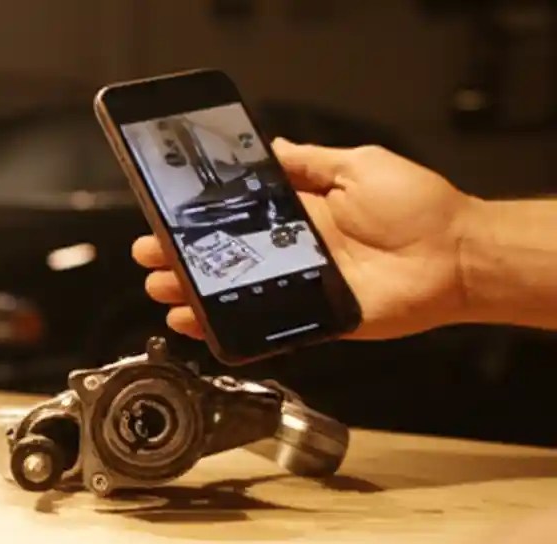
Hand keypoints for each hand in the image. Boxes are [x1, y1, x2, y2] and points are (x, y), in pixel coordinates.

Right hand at [133, 139, 476, 340]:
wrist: (458, 256)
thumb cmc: (419, 208)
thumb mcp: (361, 165)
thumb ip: (313, 162)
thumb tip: (273, 147)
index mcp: (301, 214)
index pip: (237, 218)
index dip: (199, 220)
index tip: (165, 219)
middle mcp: (294, 251)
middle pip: (225, 258)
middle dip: (181, 257)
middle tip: (151, 257)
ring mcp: (299, 288)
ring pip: (232, 295)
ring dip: (192, 292)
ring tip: (163, 289)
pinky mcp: (311, 320)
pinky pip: (261, 329)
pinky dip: (225, 330)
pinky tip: (195, 323)